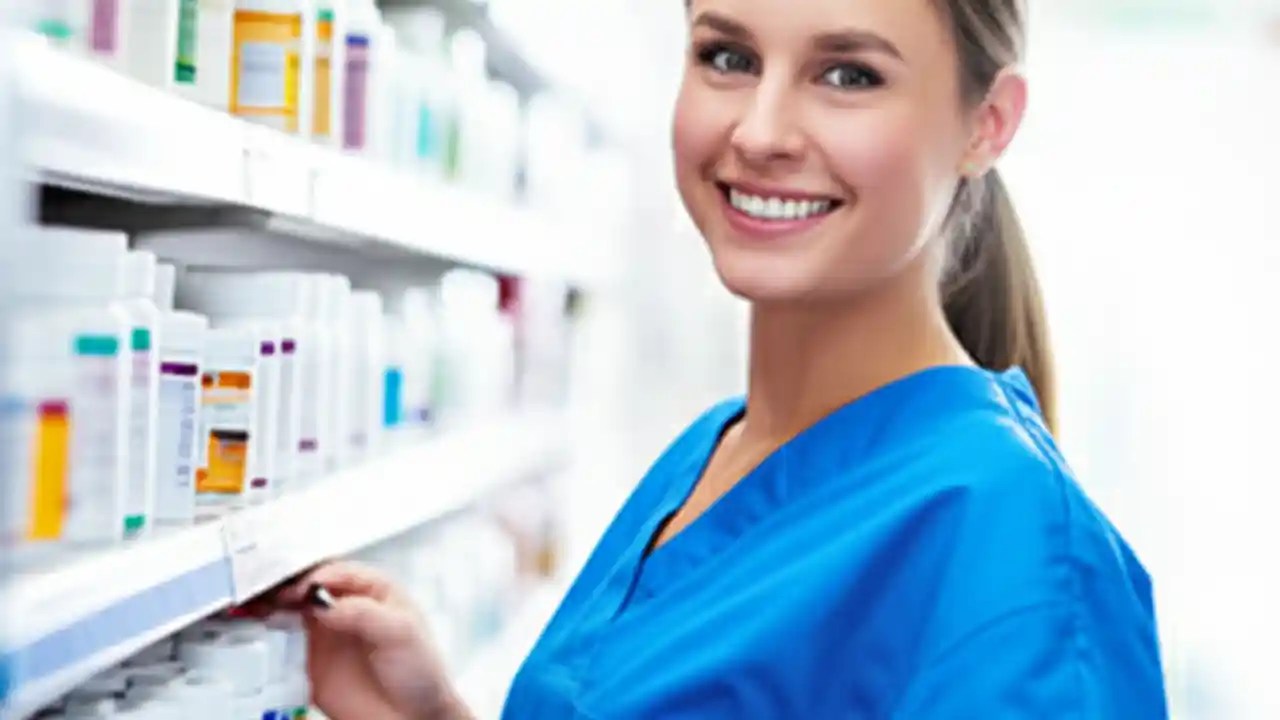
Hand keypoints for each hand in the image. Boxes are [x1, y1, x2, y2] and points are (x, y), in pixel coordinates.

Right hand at [276, 562, 470, 719]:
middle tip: (269, 595)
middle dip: (286, 587)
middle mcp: (345, 606)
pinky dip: (267, 638)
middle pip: (307, 586)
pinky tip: (258, 637)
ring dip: (271, 608)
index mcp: (372, 588)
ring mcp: (326, 633)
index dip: (316, 576)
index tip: (301, 589)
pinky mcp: (310, 662)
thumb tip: (322, 601)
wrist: (413, 718)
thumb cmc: (420, 671)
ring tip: (254, 610)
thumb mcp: (401, 633)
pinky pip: (282, 645)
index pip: (336, 571)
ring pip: (290, 611)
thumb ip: (363, 613)